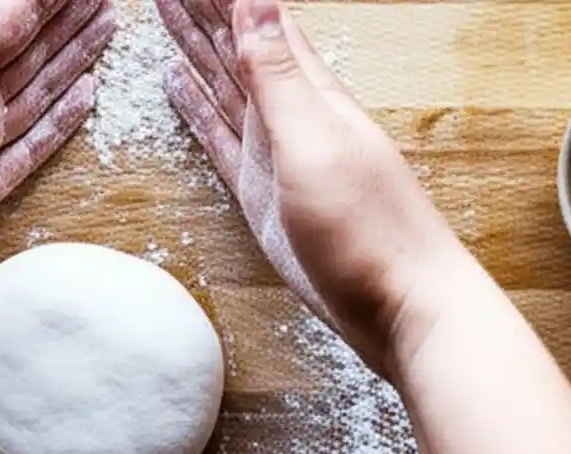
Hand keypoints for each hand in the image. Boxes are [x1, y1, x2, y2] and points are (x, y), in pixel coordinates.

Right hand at [157, 0, 471, 376]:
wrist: (403, 307)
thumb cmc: (371, 231)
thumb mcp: (315, 143)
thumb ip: (277, 76)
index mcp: (310, 94)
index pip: (259, 22)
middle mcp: (293, 116)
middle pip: (238, 47)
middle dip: (203, 12)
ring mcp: (279, 156)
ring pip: (226, 88)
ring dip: (197, 52)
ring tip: (167, 16)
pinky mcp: (266, 197)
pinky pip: (222, 140)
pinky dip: (198, 112)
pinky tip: (180, 90)